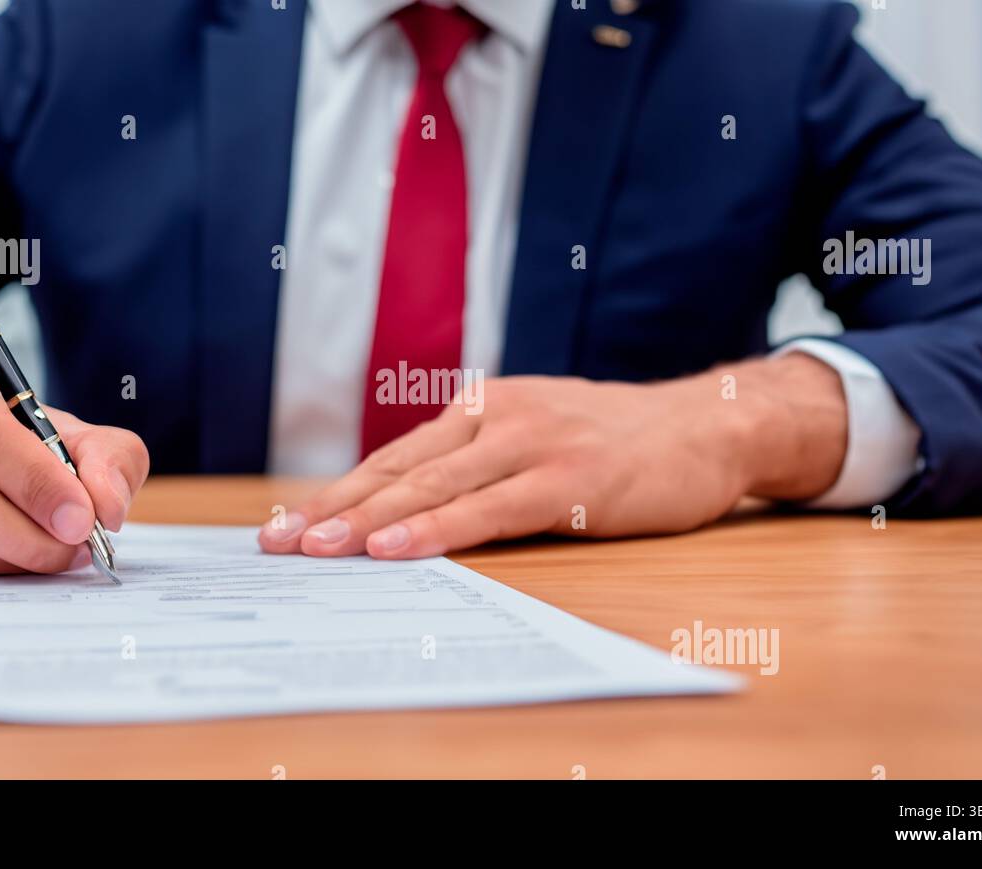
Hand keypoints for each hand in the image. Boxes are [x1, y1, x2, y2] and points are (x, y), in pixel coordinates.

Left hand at [259, 355, 846, 558]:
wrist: (705, 425)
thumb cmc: (614, 439)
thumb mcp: (533, 434)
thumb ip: (477, 461)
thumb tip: (408, 508)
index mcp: (480, 408)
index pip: (393, 459)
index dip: (336, 494)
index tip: (285, 524)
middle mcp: (494, 418)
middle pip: (398, 472)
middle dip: (332, 510)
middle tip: (276, 542)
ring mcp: (531, 444)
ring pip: (433, 487)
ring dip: (368, 522)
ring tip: (315, 550)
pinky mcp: (569, 478)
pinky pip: (490, 510)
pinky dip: (438, 531)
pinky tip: (397, 550)